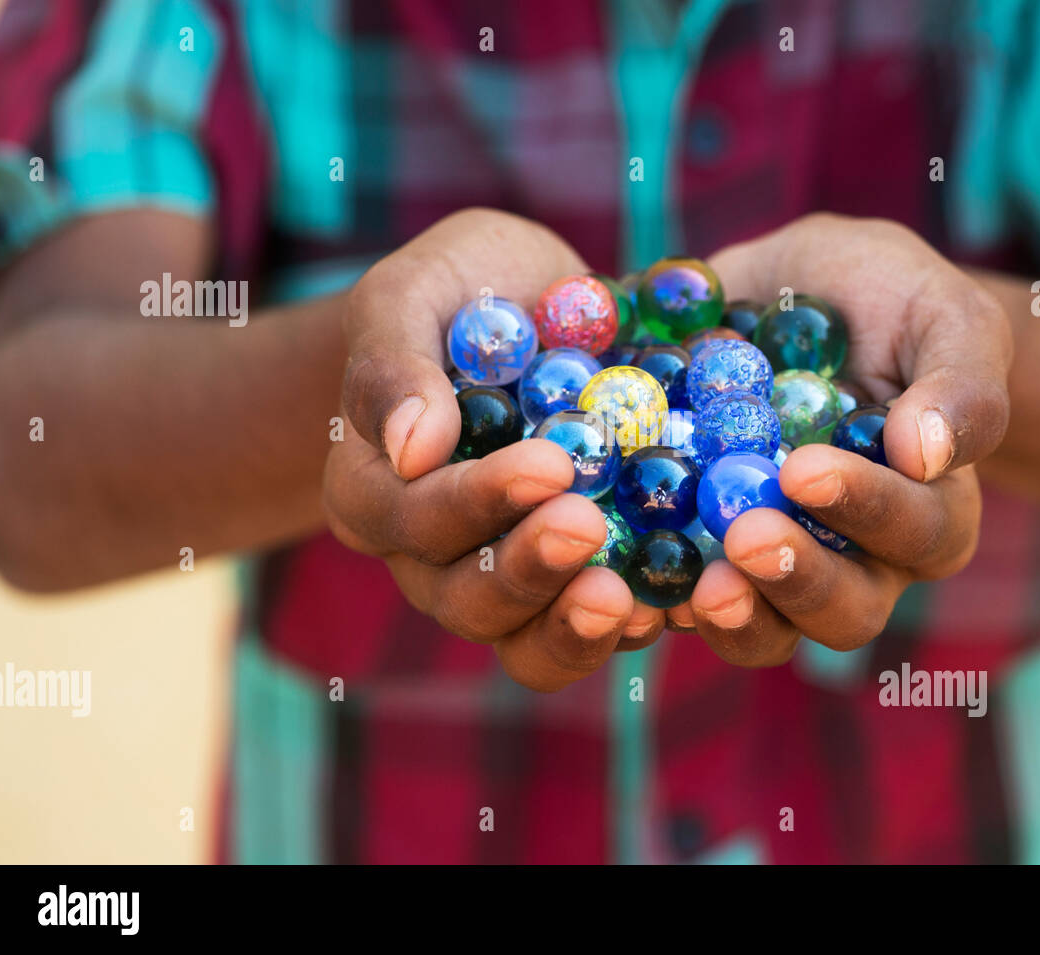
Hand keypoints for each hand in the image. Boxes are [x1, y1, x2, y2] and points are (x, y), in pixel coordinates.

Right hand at [323, 209, 664, 690]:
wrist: (537, 312)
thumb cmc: (463, 290)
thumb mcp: (418, 292)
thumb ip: (394, 361)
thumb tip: (410, 447)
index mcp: (374, 489)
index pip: (412, 516)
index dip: (477, 501)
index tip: (550, 465)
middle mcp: (429, 555)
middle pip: (463, 598)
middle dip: (526, 569)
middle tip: (588, 526)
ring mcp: (501, 582)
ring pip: (521, 642)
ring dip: (570, 625)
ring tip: (624, 597)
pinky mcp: (570, 588)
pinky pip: (585, 637)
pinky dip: (623, 631)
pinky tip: (665, 607)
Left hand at [680, 214, 1012, 664]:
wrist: (795, 296)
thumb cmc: (889, 300)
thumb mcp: (940, 314)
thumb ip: (958, 383)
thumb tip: (926, 454)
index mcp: (931, 510)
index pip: (917, 531)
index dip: (865, 508)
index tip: (806, 469)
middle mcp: (861, 560)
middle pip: (847, 609)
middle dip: (796, 578)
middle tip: (745, 538)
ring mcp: (778, 569)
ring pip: (769, 629)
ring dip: (737, 614)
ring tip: (697, 586)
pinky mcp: (706, 562)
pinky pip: (684, 604)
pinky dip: (658, 599)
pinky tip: (628, 582)